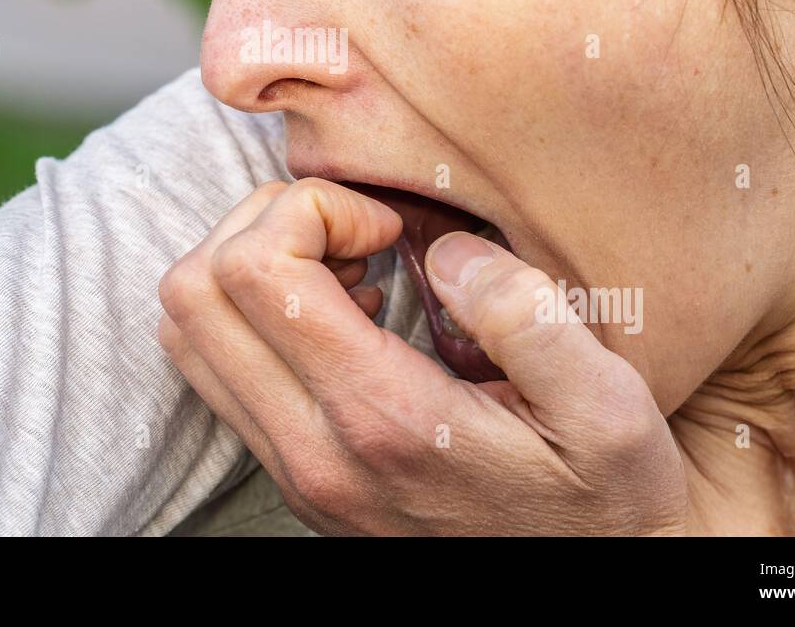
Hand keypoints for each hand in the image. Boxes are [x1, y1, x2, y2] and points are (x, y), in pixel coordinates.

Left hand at [157, 178, 687, 534]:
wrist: (585, 586)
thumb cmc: (601, 499)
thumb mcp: (606, 408)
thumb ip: (530, 318)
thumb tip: (445, 252)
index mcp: (381, 417)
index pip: (254, 272)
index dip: (312, 208)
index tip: (387, 222)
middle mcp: (310, 448)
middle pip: (193, 292)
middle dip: (266, 224)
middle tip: (356, 230)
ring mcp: (290, 466)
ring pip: (188, 331)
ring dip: (253, 269)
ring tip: (350, 267)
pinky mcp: (292, 471)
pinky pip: (217, 366)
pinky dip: (258, 314)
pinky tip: (349, 312)